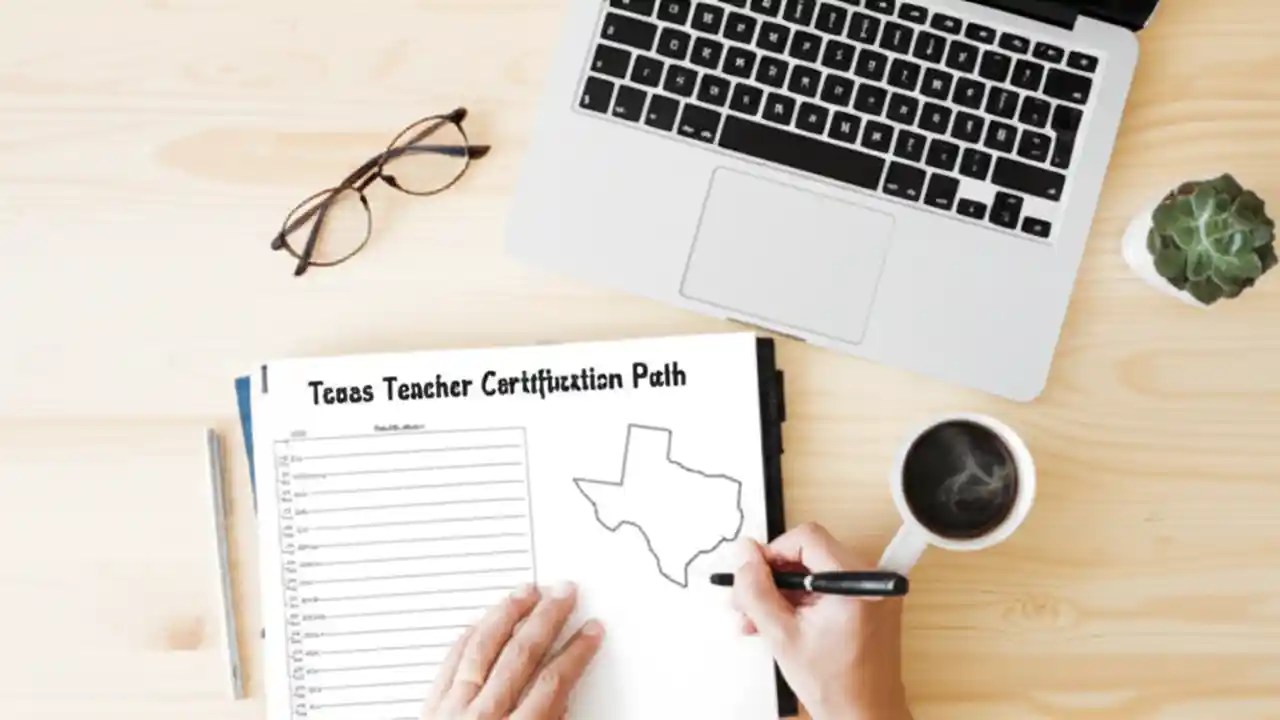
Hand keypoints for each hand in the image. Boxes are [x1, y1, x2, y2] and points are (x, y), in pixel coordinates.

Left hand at [421, 582, 603, 719]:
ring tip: (526, 592)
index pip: (552, 684)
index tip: (592, 632)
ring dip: (507, 615)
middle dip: (547, 619)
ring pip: (481, 649)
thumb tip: (561, 700)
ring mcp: (450, 712)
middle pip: (519, 656)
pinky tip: (479, 623)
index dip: (576, 653)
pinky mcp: (428, 711)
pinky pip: (449, 664)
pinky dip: (467, 639)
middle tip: (566, 594)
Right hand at [732, 524, 911, 719]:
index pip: (807, 538)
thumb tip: (744, 553)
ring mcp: (870, 591)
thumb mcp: (782, 636)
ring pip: (813, 571)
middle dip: (771, 577)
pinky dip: (800, 601)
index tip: (752, 574)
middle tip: (745, 600)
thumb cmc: (835, 686)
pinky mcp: (866, 603)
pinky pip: (826, 588)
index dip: (773, 553)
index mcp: (855, 583)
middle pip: (809, 554)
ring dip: (781, 592)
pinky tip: (775, 622)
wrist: (865, 717)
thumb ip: (757, 591)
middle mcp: (869, 580)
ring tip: (755, 619)